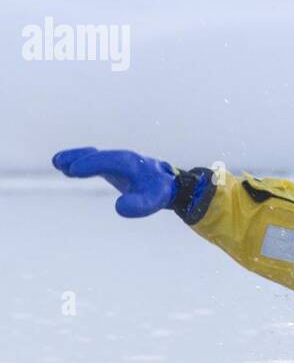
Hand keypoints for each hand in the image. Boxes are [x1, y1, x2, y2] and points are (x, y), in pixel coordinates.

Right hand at [52, 147, 177, 217]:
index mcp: (133, 164)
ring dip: (76, 157)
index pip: (110, 161)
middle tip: (63, 166)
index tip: (74, 170)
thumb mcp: (152, 201)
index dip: (92, 164)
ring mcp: (115, 160)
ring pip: (94, 156)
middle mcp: (123, 158)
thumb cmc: (158, 191)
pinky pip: (93, 161)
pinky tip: (63, 167)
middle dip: (83, 159)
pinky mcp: (110, 165)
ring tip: (57, 162)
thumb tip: (119, 207)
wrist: (166, 182)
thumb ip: (138, 205)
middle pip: (100, 155)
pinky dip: (79, 162)